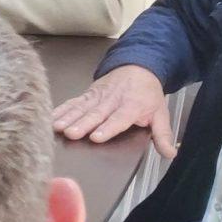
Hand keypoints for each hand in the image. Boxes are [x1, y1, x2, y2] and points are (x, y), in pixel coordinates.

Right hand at [50, 64, 175, 156]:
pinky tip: (51, 118)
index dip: (108, 127)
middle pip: (96, 113)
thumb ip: (163, 135)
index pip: (119, 118)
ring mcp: (98, 96)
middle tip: (71, 133)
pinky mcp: (87, 94)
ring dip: (68, 117)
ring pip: (82, 107)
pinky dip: (61, 109)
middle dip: (83, 123)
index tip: (96, 136)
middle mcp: (112, 101)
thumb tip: (170, 154)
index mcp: (131, 106)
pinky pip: (73, 102)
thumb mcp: (160, 113)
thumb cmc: (147, 95)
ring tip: (57, 127)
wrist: (138, 67)